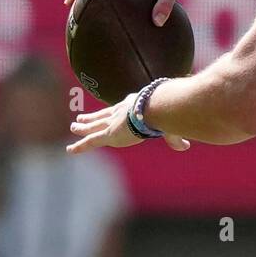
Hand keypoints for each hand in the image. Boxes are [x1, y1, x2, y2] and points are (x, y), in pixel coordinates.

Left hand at [67, 91, 190, 154]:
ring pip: (94, 126)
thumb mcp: (167, 125)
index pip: (120, 109)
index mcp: (132, 106)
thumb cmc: (163, 112)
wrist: (154, 107)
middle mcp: (119, 113)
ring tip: (73, 127)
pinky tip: (70, 150)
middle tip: (80, 118)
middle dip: (92, 117)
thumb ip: (173, 138)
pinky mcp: (108, 135)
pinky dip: (80, 146)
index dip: (114, 110)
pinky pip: (91, 142)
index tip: (110, 109)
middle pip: (103, 116)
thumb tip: (185, 147)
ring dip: (83, 127)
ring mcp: (112, 123)